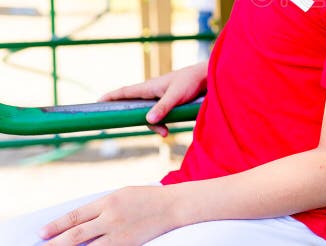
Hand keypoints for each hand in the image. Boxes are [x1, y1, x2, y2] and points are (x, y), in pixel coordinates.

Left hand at [40, 186, 176, 245]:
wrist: (174, 206)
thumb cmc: (146, 198)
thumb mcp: (121, 195)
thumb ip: (101, 207)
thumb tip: (78, 223)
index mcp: (108, 200)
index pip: (75, 216)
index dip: (56, 226)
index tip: (41, 233)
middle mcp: (111, 217)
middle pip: (76, 235)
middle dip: (55, 244)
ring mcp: (119, 233)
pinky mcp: (128, 244)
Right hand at [100, 62, 206, 136]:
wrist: (208, 77)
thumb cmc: (191, 81)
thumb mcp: (176, 95)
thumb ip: (163, 107)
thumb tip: (148, 120)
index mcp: (149, 86)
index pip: (124, 92)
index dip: (110, 97)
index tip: (97, 102)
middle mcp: (152, 91)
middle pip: (135, 108)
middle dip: (136, 120)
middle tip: (132, 129)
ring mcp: (160, 97)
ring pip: (149, 114)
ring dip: (154, 125)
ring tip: (164, 132)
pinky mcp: (169, 102)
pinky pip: (159, 115)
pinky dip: (162, 123)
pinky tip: (167, 130)